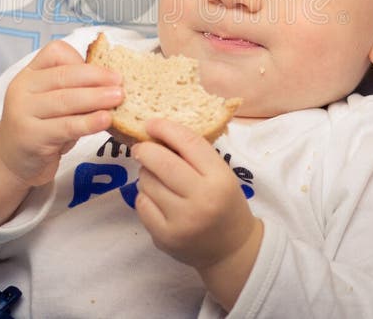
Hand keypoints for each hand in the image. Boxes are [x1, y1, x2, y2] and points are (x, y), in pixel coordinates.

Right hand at [0, 39, 124, 187]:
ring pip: (64, 100)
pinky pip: (65, 127)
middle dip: (96, 78)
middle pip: (63, 76)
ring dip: (95, 98)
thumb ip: (74, 90)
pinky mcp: (30, 137)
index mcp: (30, 74)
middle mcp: (22, 89)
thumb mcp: (53, 103)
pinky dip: (88, 122)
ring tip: (118, 98)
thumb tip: (113, 83)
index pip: (55, 53)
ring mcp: (23, 113)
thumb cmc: (41, 128)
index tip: (108, 70)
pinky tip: (104, 120)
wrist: (12, 161)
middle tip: (120, 82)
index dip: (83, 60)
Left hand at [133, 119, 262, 309]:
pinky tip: (155, 197)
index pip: (189, 143)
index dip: (166, 128)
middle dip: (146, 149)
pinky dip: (144, 195)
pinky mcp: (165, 237)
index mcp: (220, 179)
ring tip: (156, 177)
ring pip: (147, 182)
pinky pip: (142, 204)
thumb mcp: (222, 175)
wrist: (231, 250)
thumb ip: (195, 155)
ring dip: (146, 174)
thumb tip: (158, 131)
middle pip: (162, 162)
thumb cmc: (225, 203)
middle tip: (141, 147)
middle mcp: (202, 200)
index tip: (152, 123)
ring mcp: (182, 221)